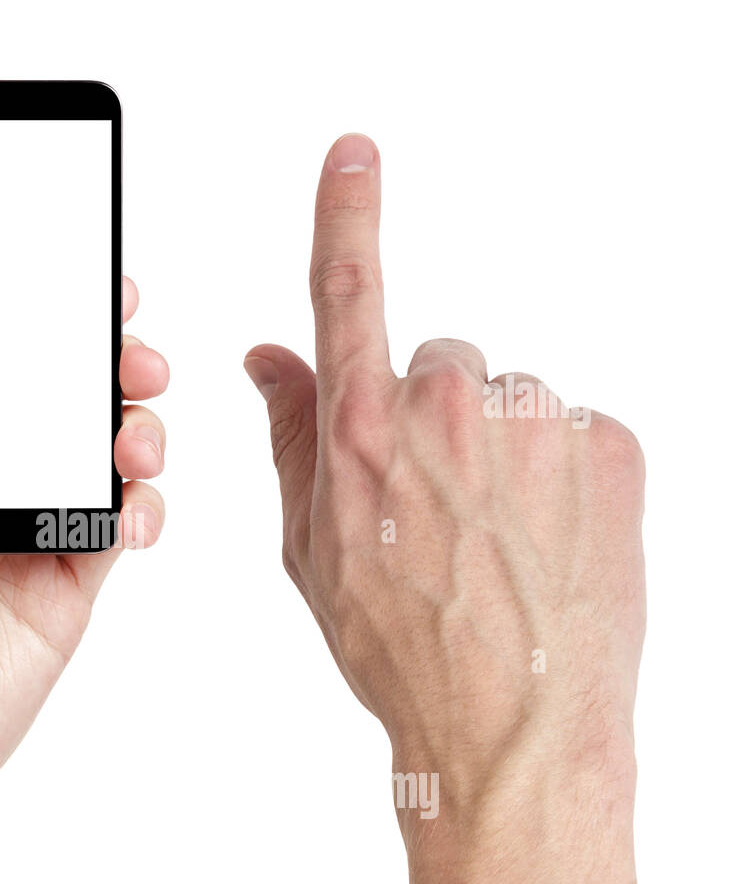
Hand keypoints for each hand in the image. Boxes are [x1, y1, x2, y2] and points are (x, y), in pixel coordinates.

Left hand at [0, 277, 167, 879]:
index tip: (73, 282)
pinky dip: (143, 509)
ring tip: (136, 444)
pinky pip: (118, 530)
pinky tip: (135, 514)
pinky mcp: (63, 595)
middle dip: (105, 365)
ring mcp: (24, 539)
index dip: (26, 320)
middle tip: (134, 357)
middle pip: (54, 402)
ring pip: (99, 456)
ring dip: (135, 432)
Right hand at [245, 135, 644, 855]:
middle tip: (439, 511)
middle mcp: (452, 406)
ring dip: (501, 453)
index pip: (349, 290)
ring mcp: (539, 423)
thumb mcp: (312, 551)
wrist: (512, 730)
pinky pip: (572, 432)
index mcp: (365, 430)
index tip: (354, 153)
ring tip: (498, 542)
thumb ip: (292, 438)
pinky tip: (545, 545)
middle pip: (442, 364)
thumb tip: (271, 362)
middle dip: (436, 419)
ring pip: (509, 404)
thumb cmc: (402, 653)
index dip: (347, 212)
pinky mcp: (611, 447)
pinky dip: (559, 476)